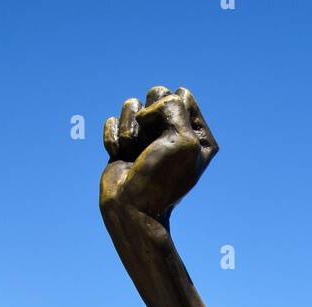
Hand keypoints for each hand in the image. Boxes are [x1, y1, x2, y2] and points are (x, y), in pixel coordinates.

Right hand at [100, 86, 217, 226]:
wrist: (132, 207)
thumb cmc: (161, 178)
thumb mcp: (183, 140)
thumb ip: (174, 106)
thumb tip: (147, 107)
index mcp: (198, 134)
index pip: (181, 94)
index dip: (169, 111)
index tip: (169, 139)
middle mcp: (174, 132)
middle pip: (155, 93)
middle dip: (147, 116)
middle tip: (150, 145)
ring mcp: (148, 137)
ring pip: (131, 104)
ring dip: (129, 130)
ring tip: (134, 154)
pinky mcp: (125, 142)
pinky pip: (113, 120)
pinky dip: (114, 138)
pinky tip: (121, 157)